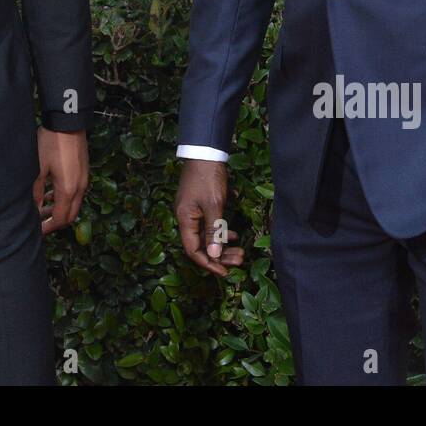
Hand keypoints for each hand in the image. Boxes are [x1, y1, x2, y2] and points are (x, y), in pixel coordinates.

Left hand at [32, 128, 88, 235]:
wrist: (67, 121)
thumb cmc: (50, 143)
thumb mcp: (37, 168)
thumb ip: (36, 192)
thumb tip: (34, 210)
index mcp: (68, 190)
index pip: (61, 219)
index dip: (48, 228)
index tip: (37, 231)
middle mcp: (80, 187)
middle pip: (70, 215)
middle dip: (55, 222)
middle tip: (39, 223)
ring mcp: (84, 178)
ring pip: (74, 203)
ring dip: (59, 209)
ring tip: (42, 208)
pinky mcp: (83, 170)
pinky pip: (76, 192)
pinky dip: (64, 198)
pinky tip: (51, 192)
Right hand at [174, 159, 243, 276]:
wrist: (205, 152)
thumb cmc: (208, 178)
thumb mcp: (214, 205)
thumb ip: (214, 232)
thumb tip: (215, 256)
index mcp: (185, 220)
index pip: (193, 251)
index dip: (209, 263)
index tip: (226, 272)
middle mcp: (186, 218)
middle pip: (201, 246)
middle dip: (221, 256)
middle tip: (240, 261)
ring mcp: (192, 211)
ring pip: (207, 236)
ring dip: (223, 245)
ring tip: (241, 251)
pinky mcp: (199, 205)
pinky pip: (209, 226)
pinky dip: (221, 232)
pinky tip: (234, 235)